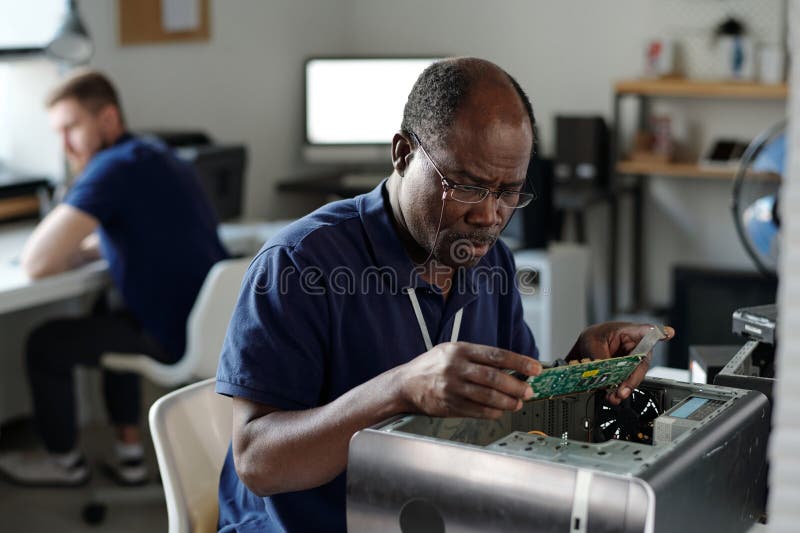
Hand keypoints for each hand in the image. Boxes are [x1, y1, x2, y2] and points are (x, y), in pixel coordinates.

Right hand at [396, 342, 541, 418]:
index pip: (496, 355)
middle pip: (494, 377)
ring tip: (517, 403)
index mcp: (461, 350)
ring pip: (487, 396)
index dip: (519, 362)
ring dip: (507, 402)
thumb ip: (478, 358)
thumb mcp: (453, 351)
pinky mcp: (448, 405)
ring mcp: (451, 387)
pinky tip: (500, 411)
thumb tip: (511, 369)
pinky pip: (476, 411)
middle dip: (516, 386)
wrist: (405, 383)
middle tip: (528, 391)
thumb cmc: (433, 366)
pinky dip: (492, 412)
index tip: (535, 368)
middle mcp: (456, 367)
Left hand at [566, 322, 674, 405]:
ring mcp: (635, 361)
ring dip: (625, 388)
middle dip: (632, 379)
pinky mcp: (628, 373)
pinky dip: (619, 391)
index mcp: (631, 332)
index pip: (647, 331)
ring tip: (615, 396)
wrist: (587, 346)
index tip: (668, 332)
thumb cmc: (596, 337)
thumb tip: (604, 375)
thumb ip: (600, 357)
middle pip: (642, 363)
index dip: (659, 332)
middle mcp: (638, 346)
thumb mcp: (593, 341)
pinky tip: (613, 396)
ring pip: (635, 376)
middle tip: (623, 390)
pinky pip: (627, 383)